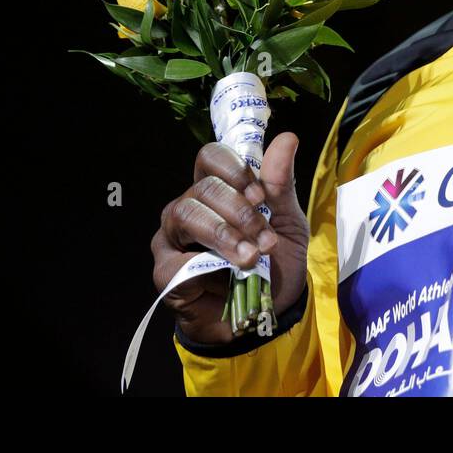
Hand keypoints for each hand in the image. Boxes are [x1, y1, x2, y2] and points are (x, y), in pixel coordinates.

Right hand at [151, 131, 309, 344]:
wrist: (268, 315)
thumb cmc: (274, 264)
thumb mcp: (288, 222)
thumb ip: (281, 184)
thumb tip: (287, 138)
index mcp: (217, 189)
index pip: (211, 157)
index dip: (235, 170)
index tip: (261, 196)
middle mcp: (189, 206)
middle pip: (203, 187)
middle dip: (240, 211)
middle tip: (265, 239)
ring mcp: (172, 238)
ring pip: (187, 213)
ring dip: (225, 233)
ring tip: (251, 256)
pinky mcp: (165, 270)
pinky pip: (176, 257)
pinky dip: (208, 263)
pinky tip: (229, 274)